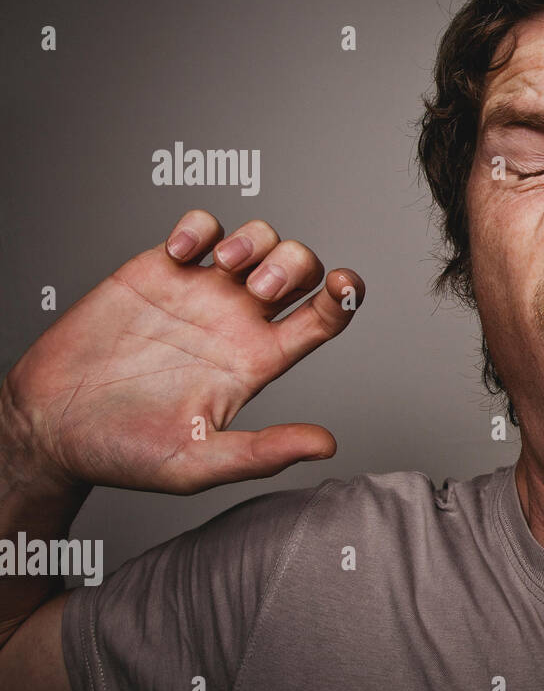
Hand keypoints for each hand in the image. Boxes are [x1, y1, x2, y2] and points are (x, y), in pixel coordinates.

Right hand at [1, 211, 364, 494]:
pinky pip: (200, 228)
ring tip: (222, 264)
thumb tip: (326, 445)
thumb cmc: (124, 453)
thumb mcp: (197, 464)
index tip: (345, 284)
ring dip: (253, 240)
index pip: (324, 319)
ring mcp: (200, 293)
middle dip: (294, 263)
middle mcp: (238, 322)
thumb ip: (262, 454)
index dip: (345, 296)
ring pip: (258, 239)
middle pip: (301, 268)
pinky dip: (199, 226)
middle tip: (259, 286)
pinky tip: (180, 252)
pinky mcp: (158, 272)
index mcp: (258, 361)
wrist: (51, 428)